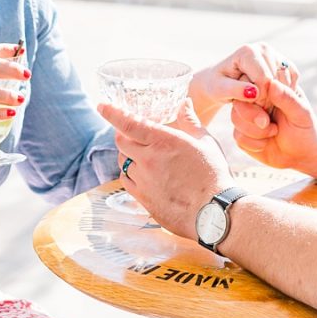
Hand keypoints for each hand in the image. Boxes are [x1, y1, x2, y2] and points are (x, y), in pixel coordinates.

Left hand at [98, 98, 230, 239]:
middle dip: (122, 133)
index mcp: (163, 142)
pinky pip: (126, 181)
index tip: (102, 106)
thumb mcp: (206, 142)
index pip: (129, 123)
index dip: (112, 113)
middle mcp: (148, 160)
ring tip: (141, 154)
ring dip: (127, 154)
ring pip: (122, 161)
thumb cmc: (213, 175)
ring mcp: (143, 181)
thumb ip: (190, 121)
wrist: (214, 213)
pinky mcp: (143, 199)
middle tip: (130, 132)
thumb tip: (184, 104)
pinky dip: (129, 173)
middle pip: (121, 142)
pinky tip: (140, 173)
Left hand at [189, 43, 300, 125]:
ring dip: (277, 98)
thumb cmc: (217, 85)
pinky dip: (284, 95)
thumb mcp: (219, 90)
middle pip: (276, 80)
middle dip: (269, 100)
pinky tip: (270, 101)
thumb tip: (254, 92)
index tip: (251, 109)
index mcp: (247, 51)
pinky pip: (292, 82)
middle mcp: (264, 48)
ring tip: (261, 107)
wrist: (222, 81)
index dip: (260, 99)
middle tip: (256, 111)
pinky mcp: (284, 63)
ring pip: (286, 82)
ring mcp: (275, 54)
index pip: (264, 79)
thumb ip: (235, 91)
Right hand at [231, 70, 316, 173]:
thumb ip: (287, 97)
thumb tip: (272, 83)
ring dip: (255, 131)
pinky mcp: (241, 133)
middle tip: (267, 122)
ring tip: (273, 131)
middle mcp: (256, 99)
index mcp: (271, 87)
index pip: (253, 79)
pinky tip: (266, 143)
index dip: (256, 92)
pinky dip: (254, 143)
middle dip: (252, 114)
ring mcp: (247, 115)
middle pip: (239, 98)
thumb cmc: (305, 129)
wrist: (301, 155)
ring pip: (236, 117)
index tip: (268, 105)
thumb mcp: (301, 113)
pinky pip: (238, 136)